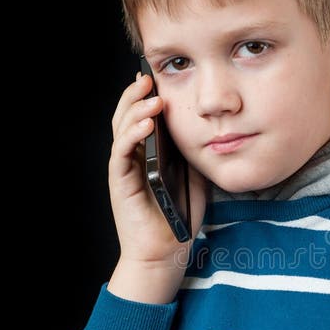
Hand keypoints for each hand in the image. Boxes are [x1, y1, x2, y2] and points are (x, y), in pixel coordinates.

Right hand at [107, 73, 207, 303]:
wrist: (165, 253)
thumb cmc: (179, 217)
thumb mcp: (194, 176)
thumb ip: (193, 153)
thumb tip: (208, 127)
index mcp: (146, 154)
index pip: (142, 117)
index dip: (146, 96)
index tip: (158, 77)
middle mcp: (131, 158)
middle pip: (126, 116)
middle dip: (135, 95)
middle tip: (148, 77)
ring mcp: (123, 169)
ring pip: (121, 129)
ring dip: (134, 110)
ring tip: (150, 96)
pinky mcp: (120, 183)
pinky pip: (122, 153)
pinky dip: (132, 135)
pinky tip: (146, 124)